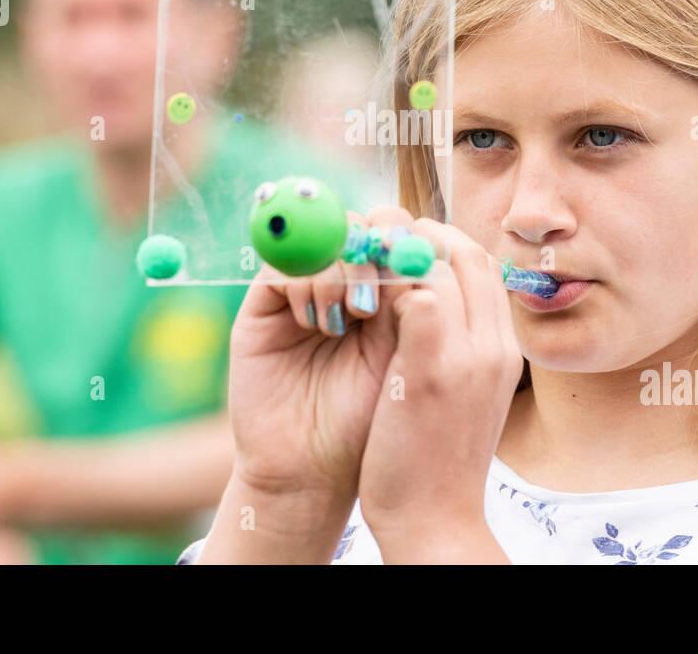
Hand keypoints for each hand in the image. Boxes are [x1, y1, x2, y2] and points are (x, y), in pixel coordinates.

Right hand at [225, 206, 418, 504]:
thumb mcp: (409, 361)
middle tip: (384, 279)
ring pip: (328, 237)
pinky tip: (316, 322)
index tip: (417, 259)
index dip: (413, 238)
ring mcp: (310, 291)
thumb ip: (419, 305)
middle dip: (379, 242)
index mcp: (399, 297)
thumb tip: (429, 250)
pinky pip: (284, 263)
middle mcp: (354, 286)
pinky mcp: (268, 303)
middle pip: (369, 224)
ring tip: (350, 317)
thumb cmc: (372, 427)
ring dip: (344, 267)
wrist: (313, 474)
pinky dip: (304, 280)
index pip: (410, 237)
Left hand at [357, 219, 522, 544]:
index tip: (402, 249)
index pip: (483, 265)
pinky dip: (382, 284)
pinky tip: (352, 305)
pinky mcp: (432, 367)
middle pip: (467, 252)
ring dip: (395, 256)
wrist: (435, 523)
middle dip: (418, 237)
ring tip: (359, 274)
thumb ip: (452, 351)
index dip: (442, 245)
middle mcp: (495, 345)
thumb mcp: (458, 399)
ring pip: (442, 261)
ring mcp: (470, 354)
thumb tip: (424, 311)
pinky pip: (416, 293)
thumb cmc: (436, 465)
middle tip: (375, 247)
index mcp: (503, 351)